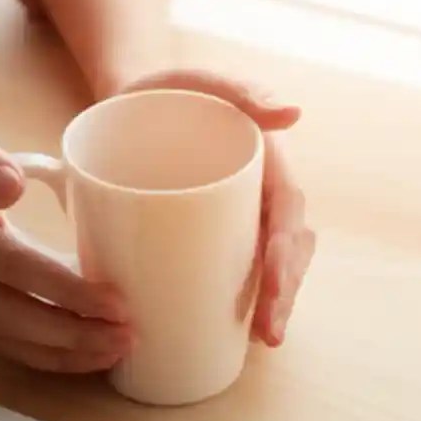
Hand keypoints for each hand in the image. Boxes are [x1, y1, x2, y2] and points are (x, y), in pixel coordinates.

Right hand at [0, 97, 133, 371]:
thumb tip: (11, 188)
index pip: (6, 262)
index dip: (60, 286)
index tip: (114, 299)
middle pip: (4, 311)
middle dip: (68, 331)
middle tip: (126, 335)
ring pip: (1, 335)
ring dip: (60, 350)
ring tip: (115, 350)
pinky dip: (41, 354)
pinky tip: (82, 354)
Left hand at [120, 70, 315, 345]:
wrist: (128, 101)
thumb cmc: (168, 90)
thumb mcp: (198, 82)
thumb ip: (239, 89)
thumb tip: (293, 114)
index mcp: (265, 166)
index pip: (288, 218)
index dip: (287, 256)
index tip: (276, 288)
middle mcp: (257, 195)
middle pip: (286, 250)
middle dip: (285, 294)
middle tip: (266, 333)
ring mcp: (234, 216)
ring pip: (267, 264)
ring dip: (273, 302)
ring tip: (258, 338)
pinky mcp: (206, 231)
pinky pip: (234, 268)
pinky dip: (242, 298)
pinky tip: (234, 331)